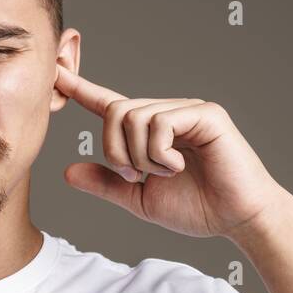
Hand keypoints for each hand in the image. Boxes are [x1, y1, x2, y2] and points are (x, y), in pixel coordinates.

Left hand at [53, 64, 290, 239]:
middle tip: (136, 177)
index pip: (110, 105)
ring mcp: (186, 110)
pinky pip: (160, 122)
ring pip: (134, 117)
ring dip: (140, 156)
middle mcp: (166, 113)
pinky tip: (178, 166)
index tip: (56, 74)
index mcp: (150, 131)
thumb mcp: (139, 199)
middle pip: (116, 112)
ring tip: (165, 173)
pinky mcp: (205, 114)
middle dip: (115, 151)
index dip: (82, 89)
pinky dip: (159, 153)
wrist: (236, 219)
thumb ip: (106, 184)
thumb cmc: (197, 208)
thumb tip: (67, 171)